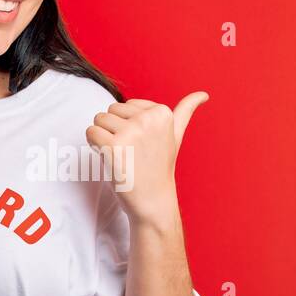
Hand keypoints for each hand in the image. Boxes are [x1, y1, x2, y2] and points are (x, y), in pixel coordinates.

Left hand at [85, 91, 208, 224]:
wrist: (153, 201)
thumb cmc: (159, 168)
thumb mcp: (175, 136)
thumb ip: (185, 112)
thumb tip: (204, 94)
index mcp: (162, 112)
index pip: (125, 105)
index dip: (127, 126)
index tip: (141, 144)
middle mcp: (148, 119)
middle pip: (110, 110)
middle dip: (114, 130)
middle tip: (130, 153)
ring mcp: (131, 132)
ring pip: (98, 120)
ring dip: (103, 139)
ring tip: (121, 156)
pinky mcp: (113, 147)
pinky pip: (91, 133)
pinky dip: (93, 146)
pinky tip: (109, 159)